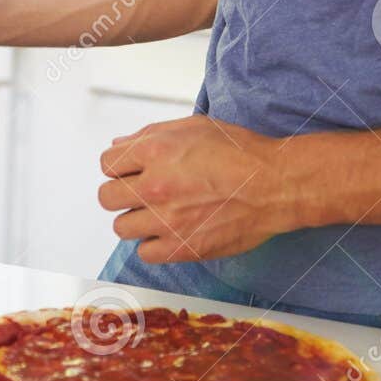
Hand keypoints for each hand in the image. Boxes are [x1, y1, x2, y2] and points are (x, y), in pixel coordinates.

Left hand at [97, 114, 298, 263]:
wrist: (273, 186)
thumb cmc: (240, 152)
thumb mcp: (193, 127)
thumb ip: (150, 135)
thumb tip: (120, 146)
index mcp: (155, 151)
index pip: (107, 163)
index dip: (119, 166)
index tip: (131, 171)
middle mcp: (154, 186)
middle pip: (107, 197)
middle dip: (121, 193)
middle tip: (141, 193)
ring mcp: (166, 220)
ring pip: (121, 227)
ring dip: (135, 220)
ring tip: (157, 214)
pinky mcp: (181, 247)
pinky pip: (144, 253)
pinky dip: (152, 245)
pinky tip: (169, 232)